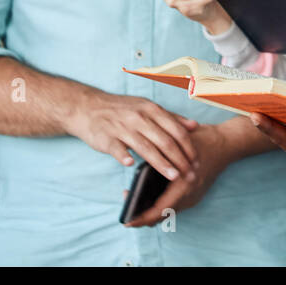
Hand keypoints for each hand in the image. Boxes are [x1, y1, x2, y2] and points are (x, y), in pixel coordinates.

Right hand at [67, 90, 200, 182]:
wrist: (89, 107)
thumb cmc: (122, 109)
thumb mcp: (147, 107)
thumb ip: (171, 117)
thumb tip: (194, 126)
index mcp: (151, 110)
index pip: (176, 131)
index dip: (188, 147)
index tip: (196, 161)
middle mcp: (139, 118)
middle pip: (165, 141)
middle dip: (180, 160)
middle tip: (190, 175)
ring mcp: (122, 128)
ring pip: (146, 148)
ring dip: (162, 163)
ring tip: (174, 177)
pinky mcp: (107, 138)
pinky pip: (117, 148)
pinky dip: (124, 156)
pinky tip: (132, 165)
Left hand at [123, 123, 232, 226]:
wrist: (226, 144)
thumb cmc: (202, 140)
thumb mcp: (176, 145)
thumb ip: (159, 160)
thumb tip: (137, 174)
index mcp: (184, 185)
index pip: (159, 210)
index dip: (141, 218)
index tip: (127, 221)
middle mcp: (189, 195)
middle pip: (162, 216)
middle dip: (143, 217)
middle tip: (128, 211)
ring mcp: (193, 197)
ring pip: (168, 213)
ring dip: (152, 211)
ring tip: (136, 203)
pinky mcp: (195, 195)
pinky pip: (174, 207)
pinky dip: (161, 206)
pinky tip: (151, 197)